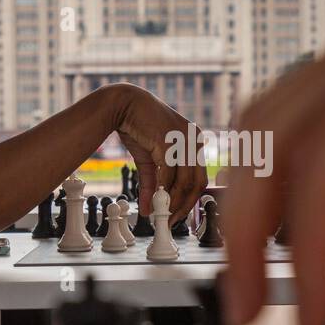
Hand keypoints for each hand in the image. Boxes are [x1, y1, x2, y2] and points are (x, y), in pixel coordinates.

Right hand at [110, 84, 208, 223]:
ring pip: (185, 182)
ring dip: (173, 202)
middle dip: (184, 206)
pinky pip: (169, 174)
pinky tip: (154, 200)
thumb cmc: (138, 127)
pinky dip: (162, 190)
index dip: (190, 200)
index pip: (200, 178)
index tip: (179, 214)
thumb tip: (147, 209)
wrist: (124, 104)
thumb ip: (152, 184)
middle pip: (197, 183)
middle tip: (171, 220)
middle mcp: (195, 140)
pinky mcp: (170, 142)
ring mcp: (185, 140)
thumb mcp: (149, 160)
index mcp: (196, 141)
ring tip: (161, 214)